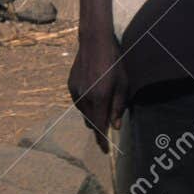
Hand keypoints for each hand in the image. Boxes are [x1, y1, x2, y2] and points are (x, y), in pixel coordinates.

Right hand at [68, 33, 126, 151]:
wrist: (94, 42)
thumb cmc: (114, 62)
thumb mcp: (123, 85)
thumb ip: (118, 107)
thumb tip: (115, 126)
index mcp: (99, 98)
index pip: (99, 127)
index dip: (102, 141)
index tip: (105, 151)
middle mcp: (84, 97)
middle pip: (90, 122)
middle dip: (98, 128)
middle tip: (108, 128)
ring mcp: (75, 91)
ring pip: (83, 113)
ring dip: (92, 114)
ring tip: (103, 104)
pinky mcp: (70, 85)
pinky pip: (78, 102)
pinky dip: (86, 104)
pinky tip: (94, 93)